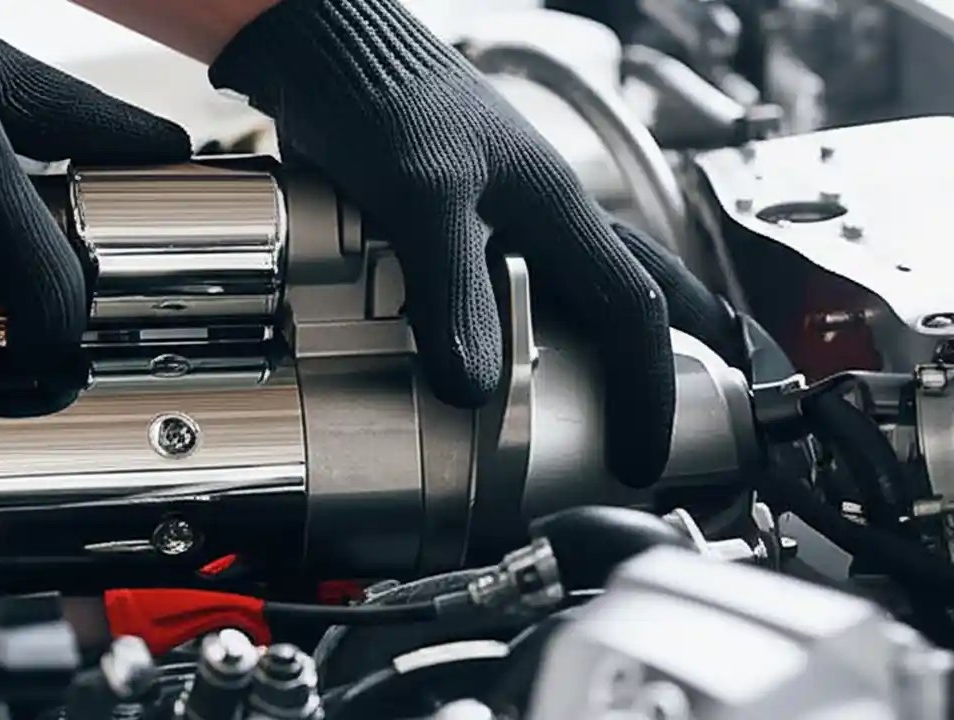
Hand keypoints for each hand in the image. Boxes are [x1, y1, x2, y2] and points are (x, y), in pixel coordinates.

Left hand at [209, 0, 673, 485]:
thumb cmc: (385, 100)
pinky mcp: (456, 218)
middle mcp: (542, 211)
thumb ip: (454, 288)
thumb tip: (475, 388)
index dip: (646, 388)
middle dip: (666, 354)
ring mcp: (501, 214)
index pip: (634, 310)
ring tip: (597, 396)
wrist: (330, 52)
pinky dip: (517, 327)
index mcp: (558, 207)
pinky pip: (508, 285)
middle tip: (683, 408)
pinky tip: (490, 350)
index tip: (644, 453)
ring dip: (593, 344)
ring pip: (573, 289)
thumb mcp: (424, 197)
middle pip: (631, 289)